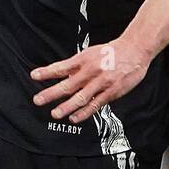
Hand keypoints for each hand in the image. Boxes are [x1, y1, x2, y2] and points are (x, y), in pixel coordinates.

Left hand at [30, 37, 151, 123]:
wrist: (134, 50)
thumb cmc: (111, 52)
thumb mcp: (90, 53)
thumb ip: (77, 65)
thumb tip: (62, 76)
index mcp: (84, 59)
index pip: (61, 67)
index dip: (47, 72)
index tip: (34, 76)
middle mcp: (91, 71)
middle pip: (67, 85)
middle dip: (51, 94)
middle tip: (38, 100)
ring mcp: (101, 82)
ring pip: (80, 98)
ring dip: (66, 107)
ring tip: (55, 114)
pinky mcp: (111, 92)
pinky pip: (95, 105)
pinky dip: (84, 113)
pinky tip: (74, 118)